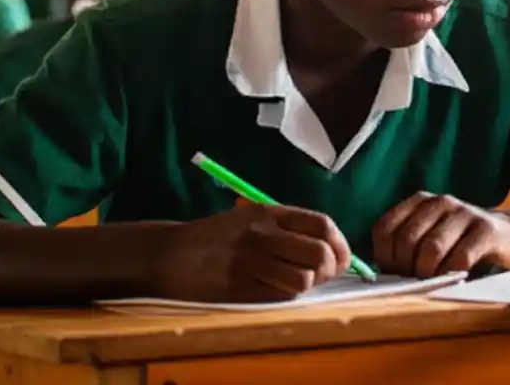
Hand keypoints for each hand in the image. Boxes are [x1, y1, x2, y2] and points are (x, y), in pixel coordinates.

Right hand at [154, 205, 350, 302]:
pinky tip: (271, 289)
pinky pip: (279, 296)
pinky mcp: (238, 287)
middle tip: (319, 276)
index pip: (322, 225)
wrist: (169, 253)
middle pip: (319, 254)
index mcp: (269, 213)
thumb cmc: (216, 238)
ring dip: (305, 286)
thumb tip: (330, 251)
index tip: (340, 259)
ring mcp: (250, 261)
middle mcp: (262, 233)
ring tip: (291, 283)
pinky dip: (284, 295)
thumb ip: (287, 228)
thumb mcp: (250, 218)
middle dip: (328, 270)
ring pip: (304, 280)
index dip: (340, 245)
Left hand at [372, 192, 509, 278]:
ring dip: (428, 273)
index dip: (384, 257)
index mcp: (419, 201)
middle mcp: (440, 202)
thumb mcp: (429, 238)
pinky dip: (451, 274)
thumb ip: (406, 249)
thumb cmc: (459, 244)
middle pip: (407, 239)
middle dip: (406, 268)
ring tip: (432, 282)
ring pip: (432, 248)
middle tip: (414, 283)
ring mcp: (464, 213)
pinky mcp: (485, 229)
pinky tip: (453, 279)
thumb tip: (379, 275)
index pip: (385, 228)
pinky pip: (460, 257)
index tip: (393, 274)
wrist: (506, 236)